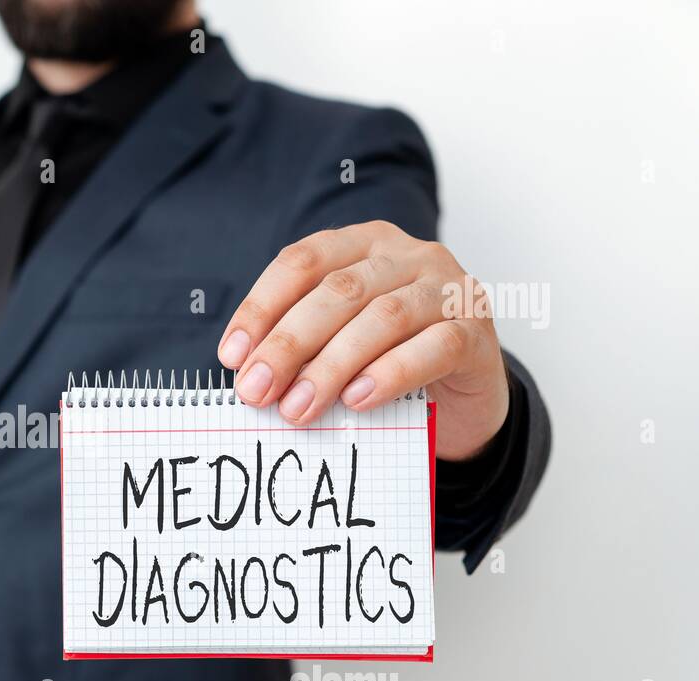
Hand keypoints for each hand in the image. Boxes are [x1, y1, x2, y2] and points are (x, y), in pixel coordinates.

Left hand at [217, 221, 508, 460]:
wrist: (464, 398)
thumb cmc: (390, 364)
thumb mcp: (339, 346)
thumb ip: (303, 348)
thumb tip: (249, 376)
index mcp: (363, 245)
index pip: (303, 262)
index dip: (262, 307)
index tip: (231, 356)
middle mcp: (408, 256)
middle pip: (338, 291)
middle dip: (289, 344)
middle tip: (256, 391)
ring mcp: (448, 289)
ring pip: (383, 317)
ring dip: (332, 366)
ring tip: (298, 407)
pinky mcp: (476, 332)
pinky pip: (433, 347)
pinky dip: (390, 373)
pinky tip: (357, 401)